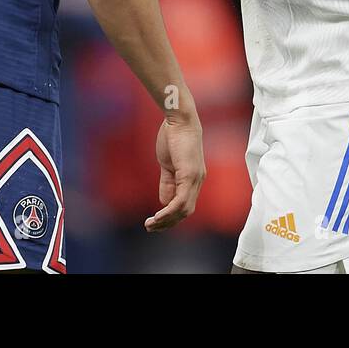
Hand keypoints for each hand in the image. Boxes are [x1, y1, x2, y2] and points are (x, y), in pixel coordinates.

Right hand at [145, 114, 205, 231]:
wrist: (179, 119)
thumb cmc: (173, 137)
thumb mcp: (168, 164)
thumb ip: (167, 182)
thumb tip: (164, 202)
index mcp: (193, 178)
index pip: (184, 204)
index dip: (170, 215)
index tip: (155, 220)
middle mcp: (197, 181)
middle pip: (185, 211)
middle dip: (168, 222)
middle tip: (151, 227)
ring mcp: (195, 179)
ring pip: (184, 209)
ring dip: (167, 220)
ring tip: (151, 224)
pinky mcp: (190, 175)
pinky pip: (181, 201)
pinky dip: (169, 211)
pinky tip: (158, 216)